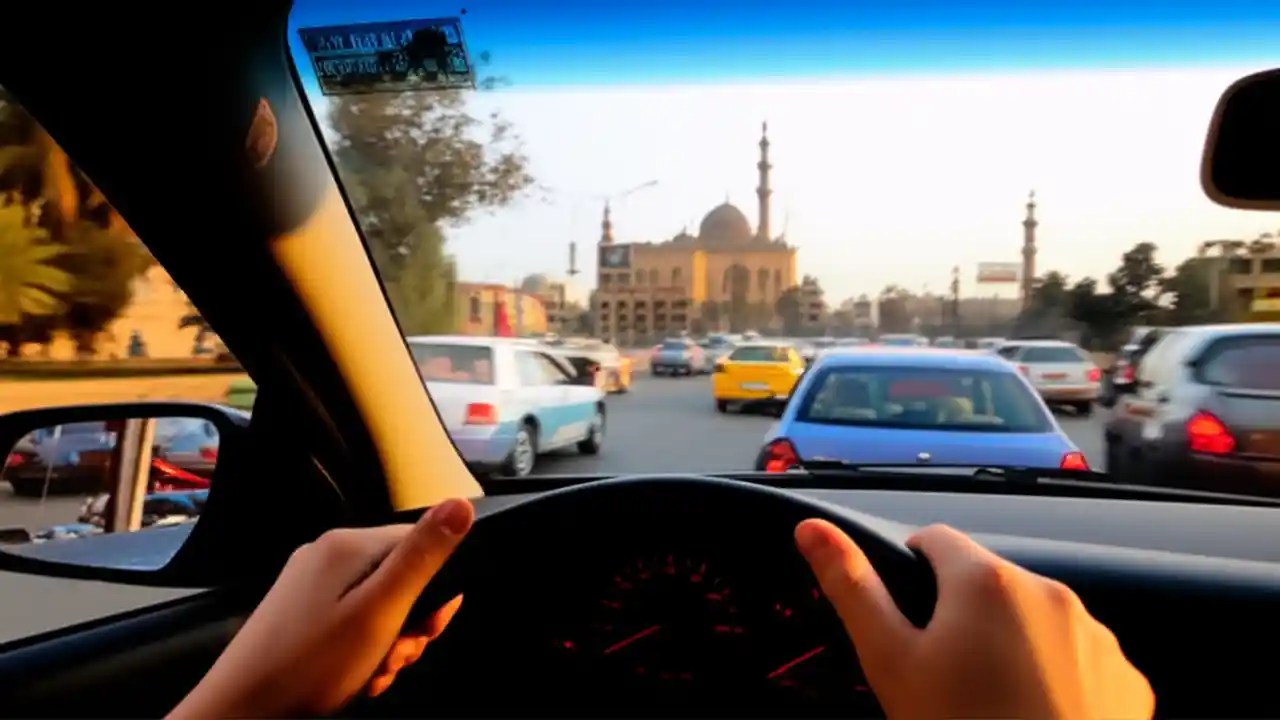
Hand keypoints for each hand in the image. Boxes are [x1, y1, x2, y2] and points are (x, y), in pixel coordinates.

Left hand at [169, 498, 474, 718]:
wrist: (241, 713)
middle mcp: (327, 556)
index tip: (426, 628)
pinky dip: (362, 650)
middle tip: (393, 654)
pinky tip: (354, 675)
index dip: (435, 591)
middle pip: (400, 578)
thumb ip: (421, 558)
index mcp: (348, 546)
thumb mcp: (379, 612)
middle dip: (408, 623)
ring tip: (370, 671)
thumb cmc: (309, 666)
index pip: (420, 546)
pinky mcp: (302, 614)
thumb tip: (461, 503)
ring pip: (379, 606)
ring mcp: (311, 586)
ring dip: (387, 643)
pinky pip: (353, 622)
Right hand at [796, 520, 1153, 719]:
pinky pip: (1081, 658)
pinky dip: (1058, 676)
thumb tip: (812, 528)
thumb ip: (853, 589)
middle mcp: (1050, 593)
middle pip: (988, 582)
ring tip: (990, 699)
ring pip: (1037, 619)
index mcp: (986, 581)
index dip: (912, 573)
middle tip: (943, 673)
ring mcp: (1097, 637)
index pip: (936, 540)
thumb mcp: (891, 663)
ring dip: (1013, 642)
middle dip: (964, 613)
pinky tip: (1034, 714)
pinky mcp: (1128, 679)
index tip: (909, 620)